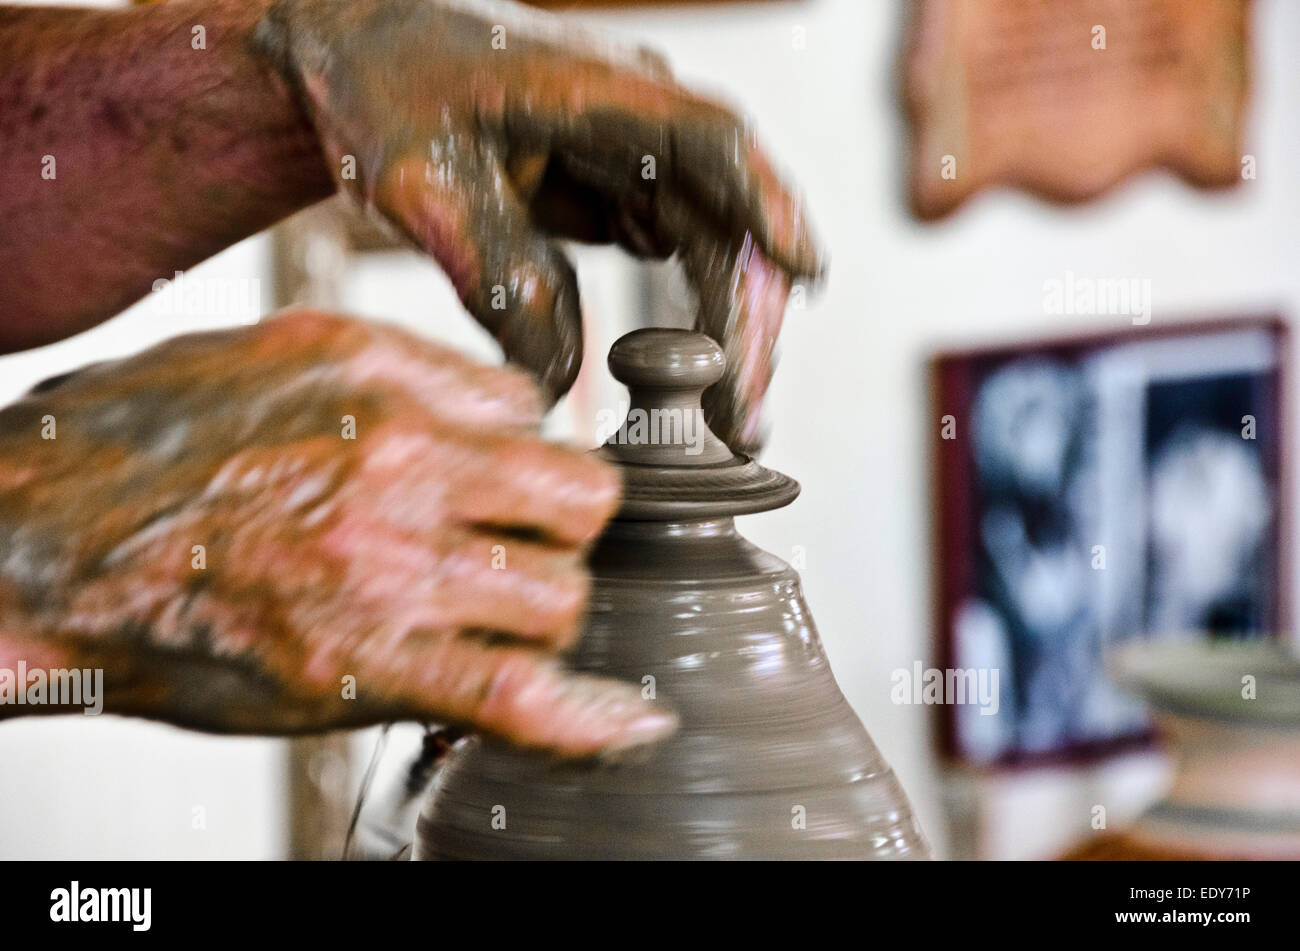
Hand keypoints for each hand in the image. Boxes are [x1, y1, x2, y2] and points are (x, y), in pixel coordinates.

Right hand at [0, 310, 675, 755]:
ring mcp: (390, 574)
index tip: (512, 483)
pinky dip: (584, 718)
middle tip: (516, 546)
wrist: (43, 540)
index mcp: (387, 388)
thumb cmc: (149, 443)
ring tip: (488, 614)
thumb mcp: (283, 350)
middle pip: (579, 503)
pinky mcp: (367, 668)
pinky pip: (515, 696)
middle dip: (561, 527)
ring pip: (562, 599)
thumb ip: (411, 368)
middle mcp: (402, 471)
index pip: (538, 414)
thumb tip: (508, 401)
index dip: (528, 453)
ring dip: (544, 610)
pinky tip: (628, 723)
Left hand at [254, 0, 824, 451]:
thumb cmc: (385, 88)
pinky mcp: (621, 183)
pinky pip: (680, 249)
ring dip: (731, 326)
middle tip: (744, 413)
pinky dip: (695, 312)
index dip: (762, 205)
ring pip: (715, 240)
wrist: (360, 57)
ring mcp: (637, 148)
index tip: (802, 272)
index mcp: (596, 88)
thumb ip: (495, 280)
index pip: (709, 140)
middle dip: (748, 317)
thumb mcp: (421, 188)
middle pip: (728, 212)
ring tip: (734, 416)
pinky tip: (700, 373)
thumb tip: (560, 377)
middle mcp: (638, 113)